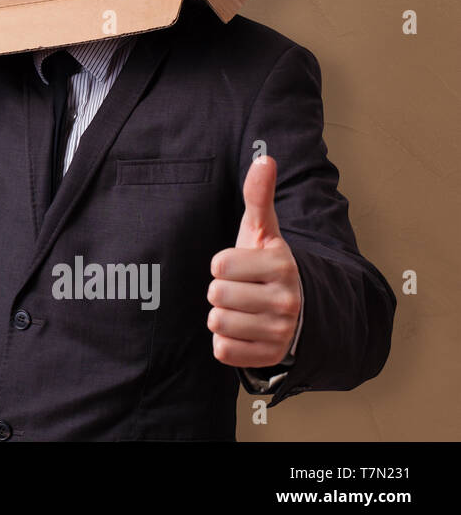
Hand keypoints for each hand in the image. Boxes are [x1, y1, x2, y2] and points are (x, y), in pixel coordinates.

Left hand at [206, 156, 301, 367]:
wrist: (299, 309)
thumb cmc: (267, 265)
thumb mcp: (263, 231)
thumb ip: (259, 196)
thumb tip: (265, 158)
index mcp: (281, 264)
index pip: (219, 265)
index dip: (221, 264)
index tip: (239, 266)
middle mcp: (286, 299)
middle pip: (216, 295)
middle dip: (220, 291)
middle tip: (240, 289)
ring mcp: (280, 331)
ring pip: (217, 323)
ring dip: (222, 317)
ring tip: (243, 309)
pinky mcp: (270, 356)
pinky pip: (222, 351)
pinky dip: (225, 343)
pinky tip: (243, 330)